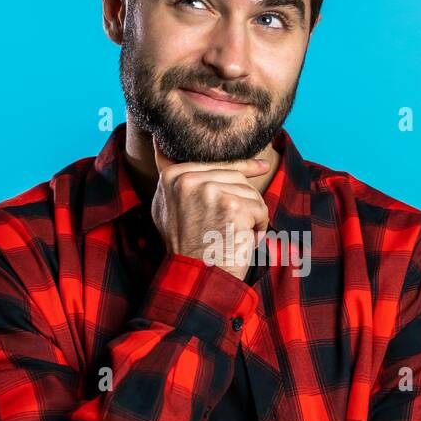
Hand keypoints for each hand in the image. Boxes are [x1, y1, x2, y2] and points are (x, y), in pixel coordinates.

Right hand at [151, 139, 270, 280]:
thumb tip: (158, 142)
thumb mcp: (166, 207)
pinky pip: (260, 208)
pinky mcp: (231, 206)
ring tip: (235, 236)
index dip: (242, 167)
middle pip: (235, 175)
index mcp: (172, 176)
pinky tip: (243, 241)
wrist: (197, 278)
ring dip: (251, 215)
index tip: (262, 166)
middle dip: (243, 202)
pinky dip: (259, 227)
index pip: (216, 163)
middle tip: (233, 228)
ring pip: (250, 191)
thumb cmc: (187, 247)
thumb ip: (170, 178)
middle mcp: (187, 179)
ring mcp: (209, 191)